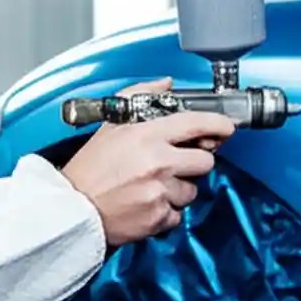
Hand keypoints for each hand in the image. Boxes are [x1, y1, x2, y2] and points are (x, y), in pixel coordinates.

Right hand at [62, 78, 235, 245]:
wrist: (73, 210)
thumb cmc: (90, 169)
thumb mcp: (111, 123)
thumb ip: (140, 96)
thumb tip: (165, 83)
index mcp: (147, 135)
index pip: (197, 123)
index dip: (219, 125)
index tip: (226, 128)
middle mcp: (157, 162)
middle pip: (205, 160)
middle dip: (194, 162)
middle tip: (175, 164)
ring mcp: (160, 191)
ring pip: (192, 190)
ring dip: (178, 190)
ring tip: (151, 187)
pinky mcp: (159, 216)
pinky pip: (177, 213)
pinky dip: (166, 211)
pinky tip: (146, 204)